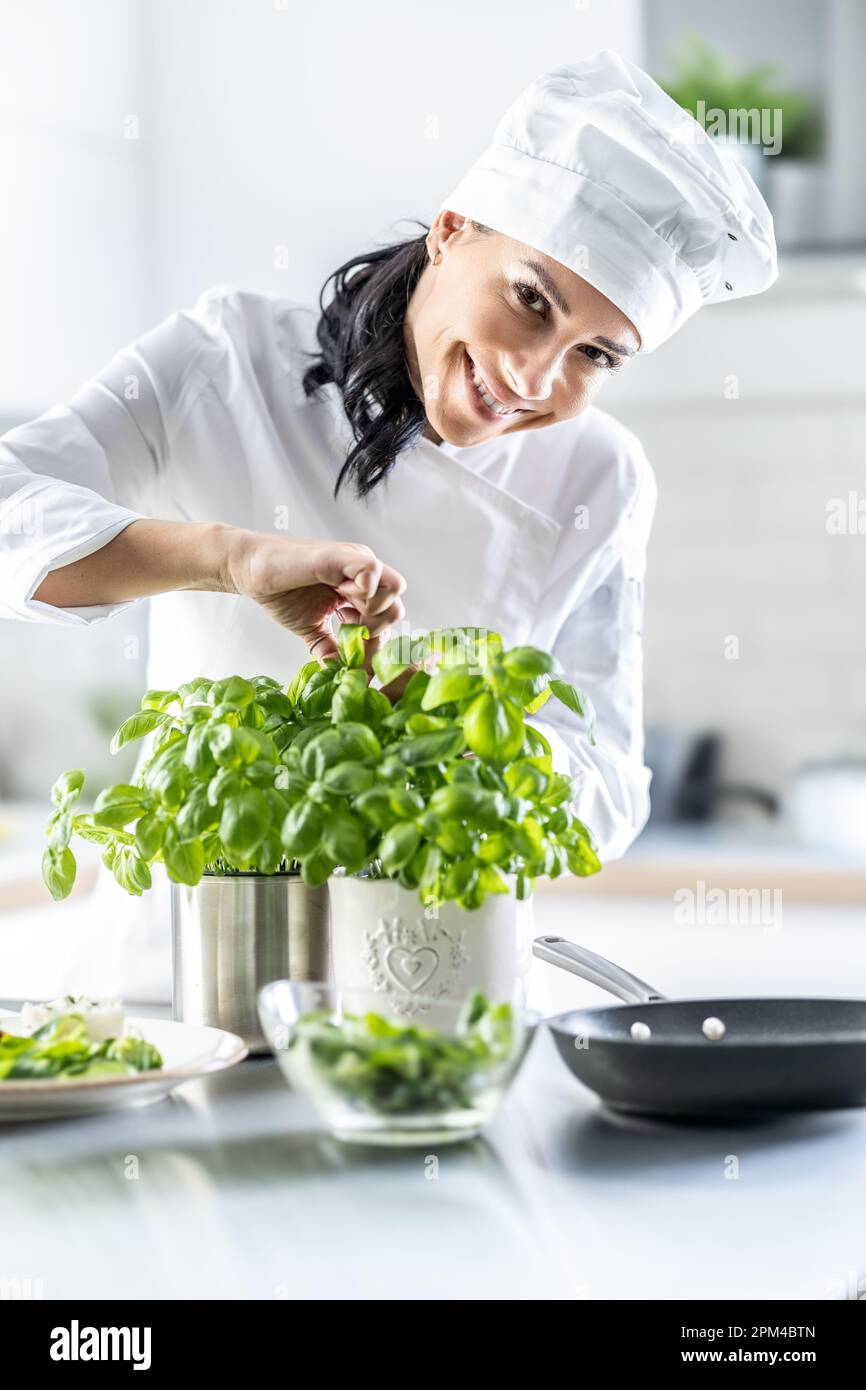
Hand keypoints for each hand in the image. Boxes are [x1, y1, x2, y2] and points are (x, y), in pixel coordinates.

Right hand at [224, 532, 406, 662]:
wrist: (251, 570)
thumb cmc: (281, 592)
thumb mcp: (312, 630)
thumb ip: (330, 650)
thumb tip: (344, 676)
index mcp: (359, 592)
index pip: (386, 621)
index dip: (373, 644)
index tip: (352, 658)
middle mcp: (364, 576)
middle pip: (396, 608)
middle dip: (374, 632)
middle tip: (346, 635)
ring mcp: (356, 563)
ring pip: (395, 589)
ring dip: (371, 610)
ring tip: (342, 613)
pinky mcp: (342, 556)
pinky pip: (373, 571)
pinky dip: (363, 590)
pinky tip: (339, 595)